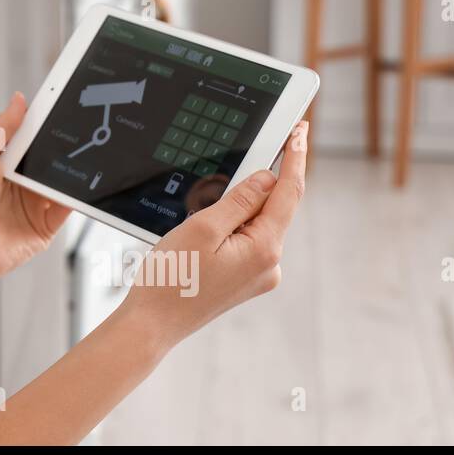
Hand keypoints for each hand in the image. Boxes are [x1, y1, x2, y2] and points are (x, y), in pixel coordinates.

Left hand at [0, 92, 73, 292]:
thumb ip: (2, 126)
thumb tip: (20, 100)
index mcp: (2, 162)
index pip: (30, 137)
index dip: (44, 123)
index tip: (61, 105)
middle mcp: (20, 182)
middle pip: (49, 157)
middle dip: (62, 145)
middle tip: (77, 128)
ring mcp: (34, 203)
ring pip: (62, 179)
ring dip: (71, 168)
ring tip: (82, 152)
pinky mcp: (46, 226)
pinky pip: (68, 206)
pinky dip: (77, 195)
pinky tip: (81, 183)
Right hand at [118, 121, 308, 354]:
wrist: (153, 324)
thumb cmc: (171, 278)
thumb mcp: (202, 228)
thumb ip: (239, 200)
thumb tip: (267, 178)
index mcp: (264, 249)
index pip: (288, 192)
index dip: (295, 158)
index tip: (300, 130)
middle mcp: (270, 265)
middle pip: (272, 208)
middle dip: (252, 188)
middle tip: (222, 183)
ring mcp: (258, 276)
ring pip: (255, 226)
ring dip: (234, 212)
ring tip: (194, 228)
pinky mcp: (244, 280)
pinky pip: (245, 242)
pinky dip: (230, 229)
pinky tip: (201, 238)